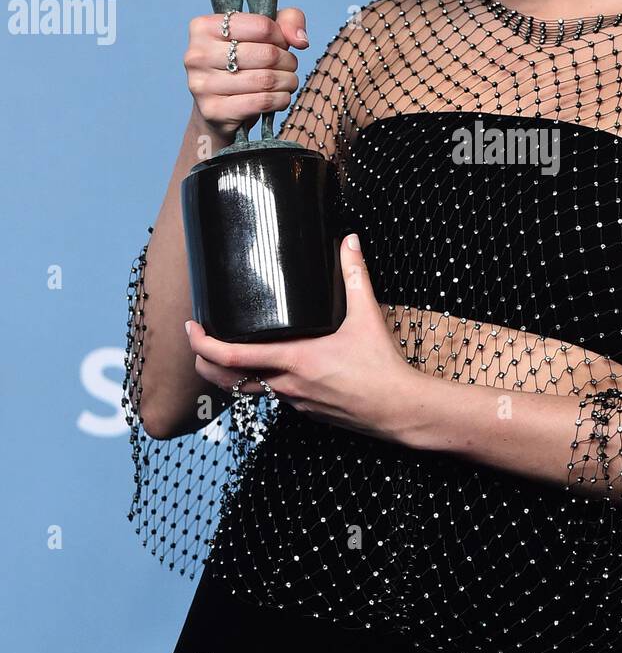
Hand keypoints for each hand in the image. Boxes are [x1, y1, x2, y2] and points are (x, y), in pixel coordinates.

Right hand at [185, 5, 309, 142]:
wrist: (218, 109)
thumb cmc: (243, 64)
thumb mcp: (264, 33)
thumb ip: (288, 20)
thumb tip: (301, 40)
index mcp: (204, 27)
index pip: (262, 26)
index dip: (281, 37)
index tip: (280, 45)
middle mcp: (196, 54)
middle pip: (267, 54)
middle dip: (288, 62)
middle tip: (289, 67)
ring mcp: (201, 84)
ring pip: (266, 80)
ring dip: (288, 82)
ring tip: (287, 81)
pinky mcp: (213, 110)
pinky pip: (262, 102)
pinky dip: (281, 100)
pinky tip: (280, 97)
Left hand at [185, 233, 424, 442]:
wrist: (397, 410)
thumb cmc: (381, 369)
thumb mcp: (367, 317)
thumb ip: (355, 277)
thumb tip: (349, 243)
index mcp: (294, 360)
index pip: (232, 358)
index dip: (204, 344)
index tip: (192, 327)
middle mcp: (287, 385)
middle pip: (226, 381)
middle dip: (204, 362)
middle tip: (198, 339)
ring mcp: (294, 401)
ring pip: (247, 390)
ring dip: (229, 373)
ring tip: (224, 350)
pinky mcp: (306, 410)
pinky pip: (272, 396)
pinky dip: (258, 381)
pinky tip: (268, 366)